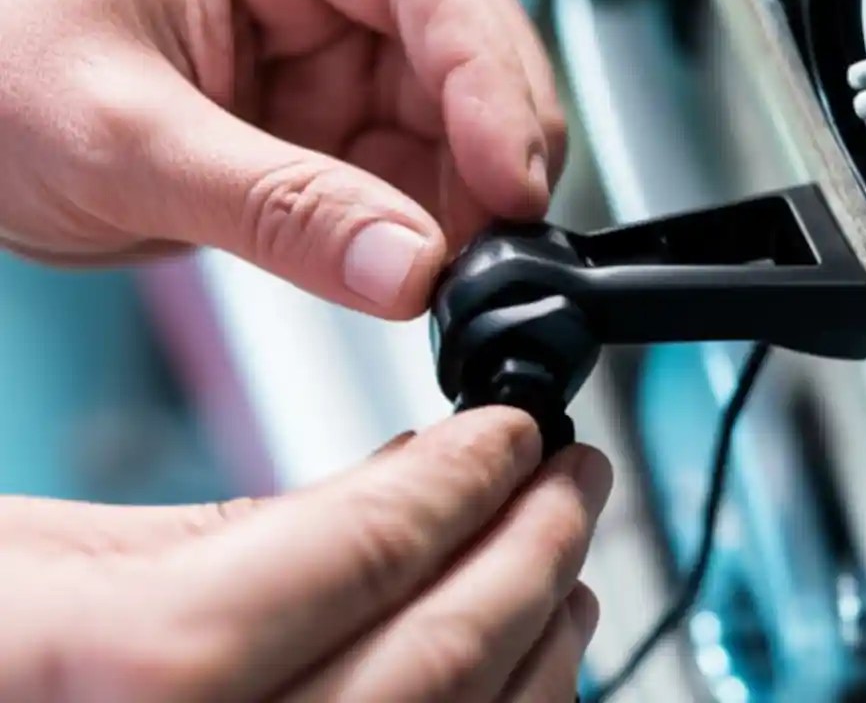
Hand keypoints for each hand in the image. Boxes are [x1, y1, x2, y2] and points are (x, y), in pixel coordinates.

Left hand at [0, 0, 564, 317]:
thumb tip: (405, 265)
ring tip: (451, 275)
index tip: (512, 186)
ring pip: (450, 135)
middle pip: (468, 64)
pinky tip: (416, 273)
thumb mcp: (122, 137)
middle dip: (494, 157)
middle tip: (495, 247)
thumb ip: (275, 205)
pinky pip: (404, 185)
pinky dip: (423, 236)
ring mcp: (327, 68)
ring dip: (466, 208)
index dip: (492, 88)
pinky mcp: (321, 139)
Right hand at [0, 408, 611, 701]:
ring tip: (565, 563)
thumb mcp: (62, 554)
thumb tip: (408, 479)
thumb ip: (250, 527)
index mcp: (135, 665)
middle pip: (441, 654)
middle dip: (535, 546)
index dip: (470, 476)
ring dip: (539, 639)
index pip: (368, 551)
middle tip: (574, 475)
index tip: (518, 430)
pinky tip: (521, 665)